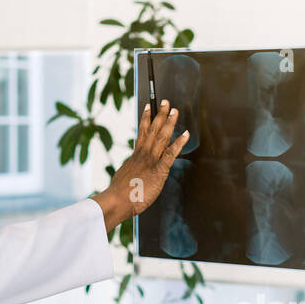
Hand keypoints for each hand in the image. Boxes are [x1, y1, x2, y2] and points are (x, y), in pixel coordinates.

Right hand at [94, 99, 188, 232]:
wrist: (118, 200)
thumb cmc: (120, 194)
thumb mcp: (124, 177)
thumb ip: (131, 171)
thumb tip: (131, 173)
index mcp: (135, 155)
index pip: (142, 132)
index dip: (146, 118)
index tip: (148, 106)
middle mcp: (143, 154)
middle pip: (153, 130)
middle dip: (160, 114)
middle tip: (165, 102)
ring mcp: (151, 161)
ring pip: (162, 137)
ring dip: (169, 123)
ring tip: (175, 111)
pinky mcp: (159, 170)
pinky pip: (171, 154)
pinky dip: (179, 143)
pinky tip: (186, 134)